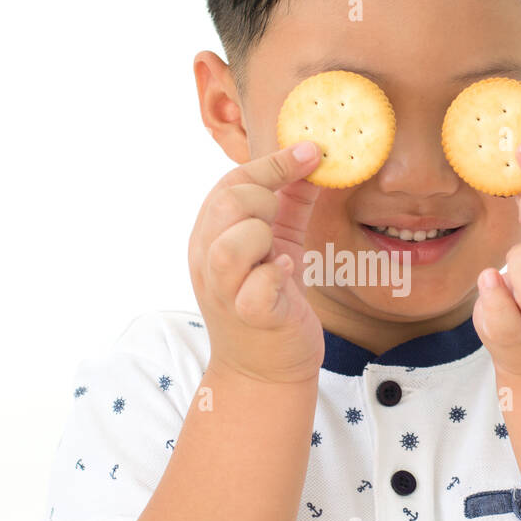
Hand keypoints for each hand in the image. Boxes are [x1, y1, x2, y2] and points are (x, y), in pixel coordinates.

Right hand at [189, 141, 325, 384]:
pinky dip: (277, 275)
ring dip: (264, 238)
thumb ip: (290, 202)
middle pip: (229, 204)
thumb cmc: (270, 300)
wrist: (265, 369)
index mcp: (210, 235)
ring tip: (276, 254)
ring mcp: (224, 291)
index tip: (313, 151)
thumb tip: (314, 158)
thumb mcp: (279, 243)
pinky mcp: (249, 317)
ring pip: (233, 243)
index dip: (274, 162)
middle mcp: (207, 260)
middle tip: (281, 221)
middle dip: (266, 200)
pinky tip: (287, 277)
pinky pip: (258, 286)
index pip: (231, 182)